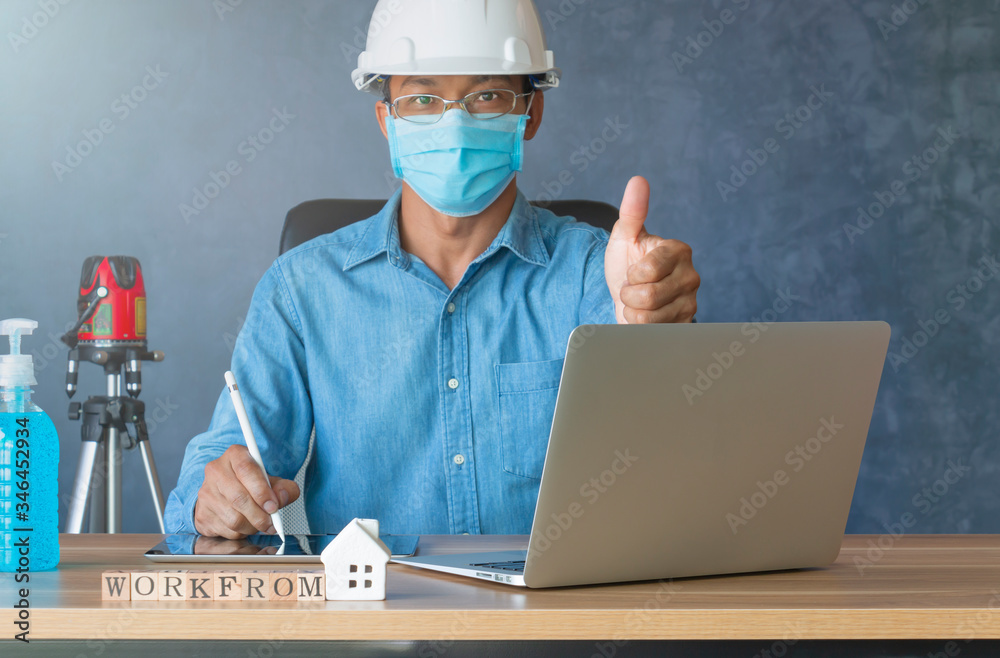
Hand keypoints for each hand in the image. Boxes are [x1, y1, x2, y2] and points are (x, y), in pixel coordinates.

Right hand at [194, 444, 299, 538]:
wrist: (225, 493)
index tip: (274, 506)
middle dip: (260, 515)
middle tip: (272, 523)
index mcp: (235, 455)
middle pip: (238, 498)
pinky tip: (245, 525)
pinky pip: (225, 530)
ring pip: (233, 518)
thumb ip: (284, 488)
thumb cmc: (251, 484)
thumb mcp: (272, 481)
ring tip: (259, 523)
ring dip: (252, 527)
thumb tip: (282, 498)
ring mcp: (206, 493)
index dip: (262, 491)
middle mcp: (216, 471)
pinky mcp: (201, 514)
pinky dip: (241, 533)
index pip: (246, 470)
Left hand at [604, 176, 699, 323]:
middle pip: (649, 296)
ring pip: (650, 318)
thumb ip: (632, 211)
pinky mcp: (686, 324)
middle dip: (629, 296)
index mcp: (678, 251)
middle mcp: (691, 276)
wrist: (627, 296)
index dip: (630, 275)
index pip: (648, 270)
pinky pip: (655, 333)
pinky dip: (640, 327)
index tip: (632, 271)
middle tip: (632, 289)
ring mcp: (691, 302)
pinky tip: (645, 317)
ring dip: (633, 312)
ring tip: (637, 303)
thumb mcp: (624, 237)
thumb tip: (638, 180)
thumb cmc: (627, 264)